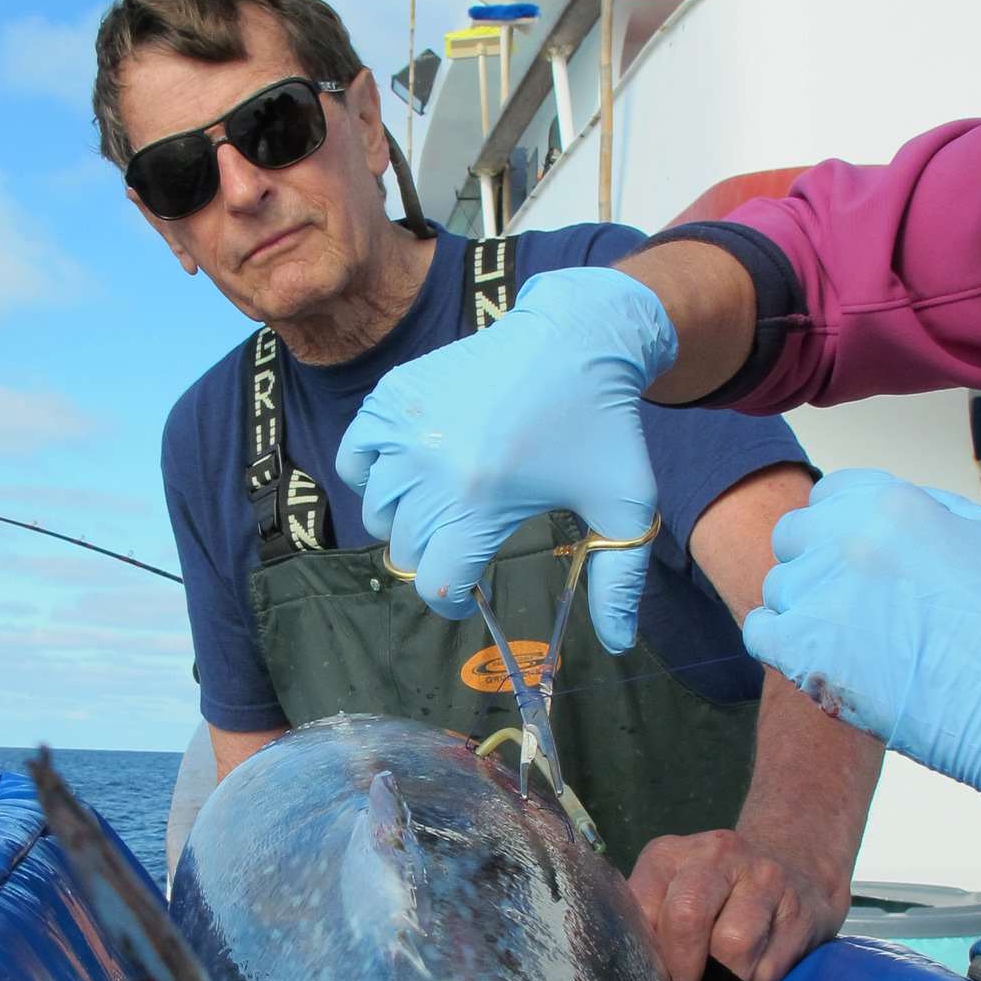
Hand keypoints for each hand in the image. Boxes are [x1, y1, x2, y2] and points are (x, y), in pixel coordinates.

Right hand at [336, 269, 675, 652]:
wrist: (575, 336)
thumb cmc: (603, 426)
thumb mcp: (625, 505)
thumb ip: (620, 580)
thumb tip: (618, 644)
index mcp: (480, 500)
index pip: (437, 583)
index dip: (453, 602)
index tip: (470, 594)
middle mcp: (431, 467)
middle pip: (408, 551)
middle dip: (436, 558)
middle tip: (467, 540)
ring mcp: (403, 428)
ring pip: (378, 512)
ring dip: (405, 523)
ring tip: (443, 507)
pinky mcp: (391, 396)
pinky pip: (355, 460)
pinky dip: (373, 476)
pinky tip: (411, 472)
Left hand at [629, 829, 846, 980]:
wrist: (796, 867)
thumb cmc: (716, 894)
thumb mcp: (671, 893)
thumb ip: (648, 926)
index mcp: (668, 854)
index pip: (642, 909)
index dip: (644, 962)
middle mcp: (716, 854)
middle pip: (686, 918)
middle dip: (680, 980)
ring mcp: (764, 878)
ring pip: (732, 945)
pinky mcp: (802, 910)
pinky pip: (769, 966)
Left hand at [742, 469, 980, 856]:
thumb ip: (928, 509)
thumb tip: (890, 508)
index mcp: (893, 504)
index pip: (831, 493)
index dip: (841, 522)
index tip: (853, 551)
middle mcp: (850, 540)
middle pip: (795, 534)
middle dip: (816, 559)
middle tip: (849, 596)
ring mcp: (824, 596)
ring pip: (779, 586)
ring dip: (805, 605)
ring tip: (848, 635)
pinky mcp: (806, 652)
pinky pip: (761, 631)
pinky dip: (779, 640)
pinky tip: (811, 652)